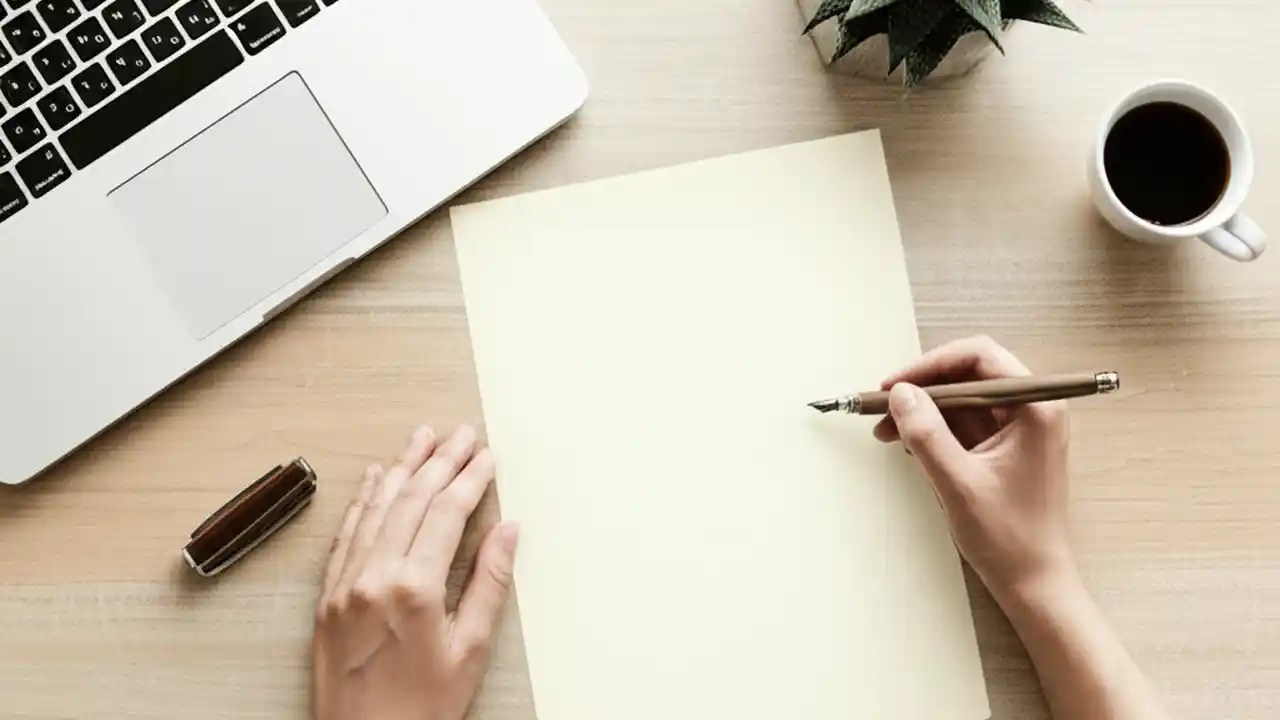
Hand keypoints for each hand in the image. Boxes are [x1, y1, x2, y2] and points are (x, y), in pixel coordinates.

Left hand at [312, 425, 518, 719]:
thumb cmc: (420, 711)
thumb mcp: (470, 651)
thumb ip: (489, 583)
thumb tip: (507, 531)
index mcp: (414, 589)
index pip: (446, 513)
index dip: (470, 479)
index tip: (487, 455)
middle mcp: (373, 577)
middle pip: (412, 501)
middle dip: (440, 462)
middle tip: (462, 433)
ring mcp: (345, 585)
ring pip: (377, 509)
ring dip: (402, 468)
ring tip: (422, 438)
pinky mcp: (327, 599)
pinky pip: (346, 535)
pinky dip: (364, 502)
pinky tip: (376, 479)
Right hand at [873, 336, 1075, 602]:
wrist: (1034, 583)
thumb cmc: (1010, 538)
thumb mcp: (958, 484)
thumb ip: (927, 435)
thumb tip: (901, 395)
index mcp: (1036, 408)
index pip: (979, 356)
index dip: (931, 365)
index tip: (895, 386)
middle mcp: (1033, 409)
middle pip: (969, 374)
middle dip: (923, 388)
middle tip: (884, 407)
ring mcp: (1020, 428)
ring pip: (962, 399)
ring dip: (924, 410)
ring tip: (887, 431)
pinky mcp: (1006, 447)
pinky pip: (965, 423)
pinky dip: (934, 429)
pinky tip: (909, 444)